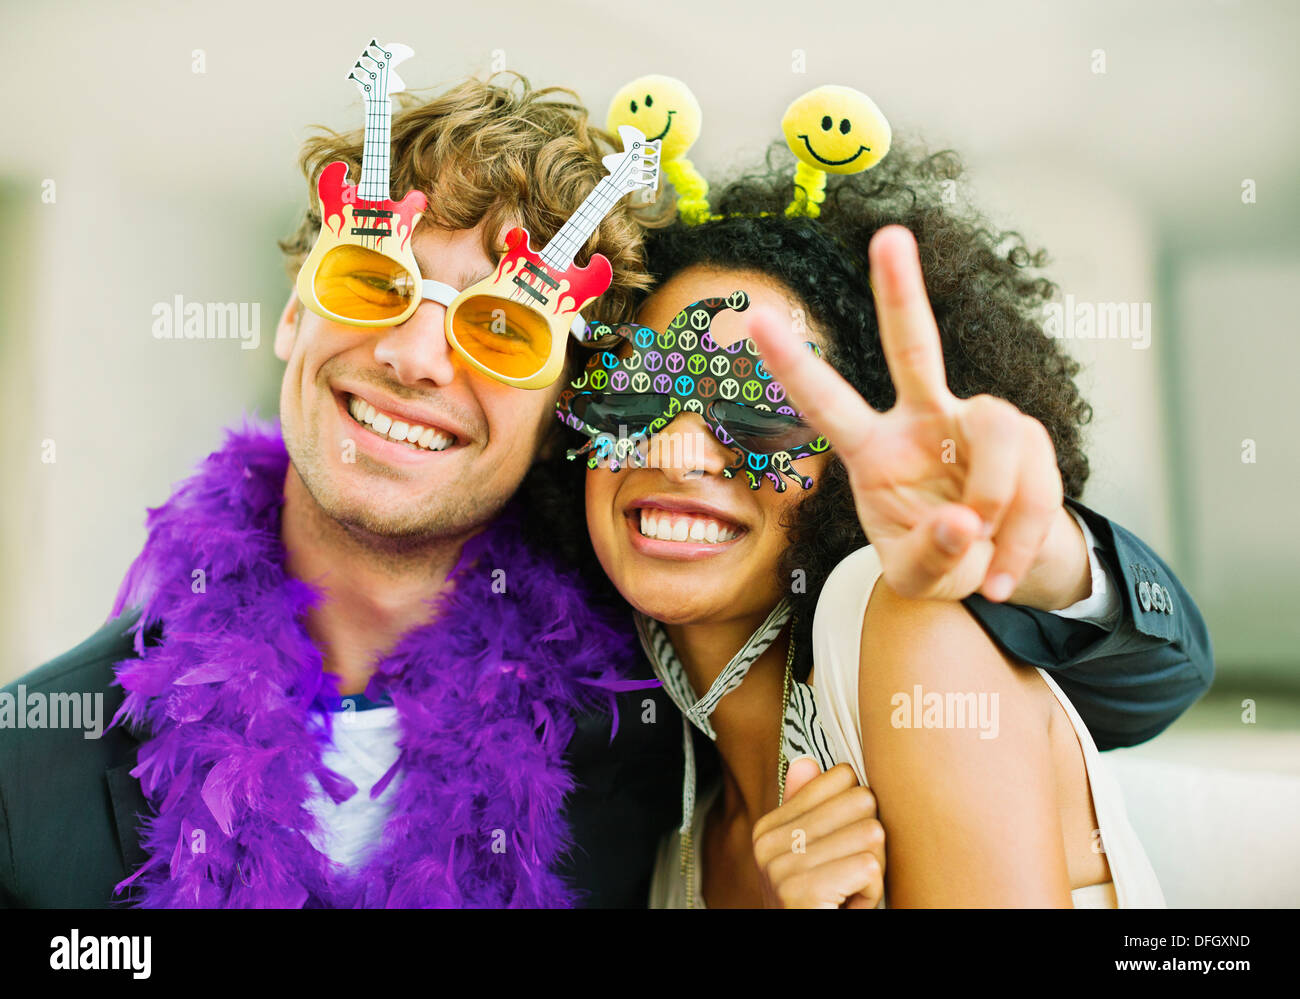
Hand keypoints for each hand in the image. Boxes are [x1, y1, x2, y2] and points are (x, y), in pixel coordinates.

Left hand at [745, 225, 1087, 605]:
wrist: (998, 569)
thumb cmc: (940, 560)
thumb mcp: (918, 578)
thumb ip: (930, 557)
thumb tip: (960, 522)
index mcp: (874, 451)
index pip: (829, 403)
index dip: (794, 365)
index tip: (754, 318)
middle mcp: (923, 420)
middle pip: (914, 346)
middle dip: (901, 291)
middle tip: (889, 236)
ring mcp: (977, 423)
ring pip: (1000, 429)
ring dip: (999, 499)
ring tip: (984, 556)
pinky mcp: (1029, 439)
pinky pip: (1036, 480)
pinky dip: (1023, 535)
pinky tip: (1004, 571)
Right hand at [752, 759, 884, 908]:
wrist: (801, 947)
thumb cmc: (820, 907)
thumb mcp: (812, 858)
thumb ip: (808, 809)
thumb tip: (806, 762)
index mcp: (770, 828)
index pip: (843, 777)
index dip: (857, 816)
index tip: (839, 851)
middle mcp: (769, 843)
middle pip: (863, 802)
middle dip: (870, 842)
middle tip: (849, 875)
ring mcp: (781, 868)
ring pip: (872, 834)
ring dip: (873, 872)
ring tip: (848, 892)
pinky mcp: (801, 891)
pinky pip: (870, 866)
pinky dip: (872, 892)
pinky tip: (849, 907)